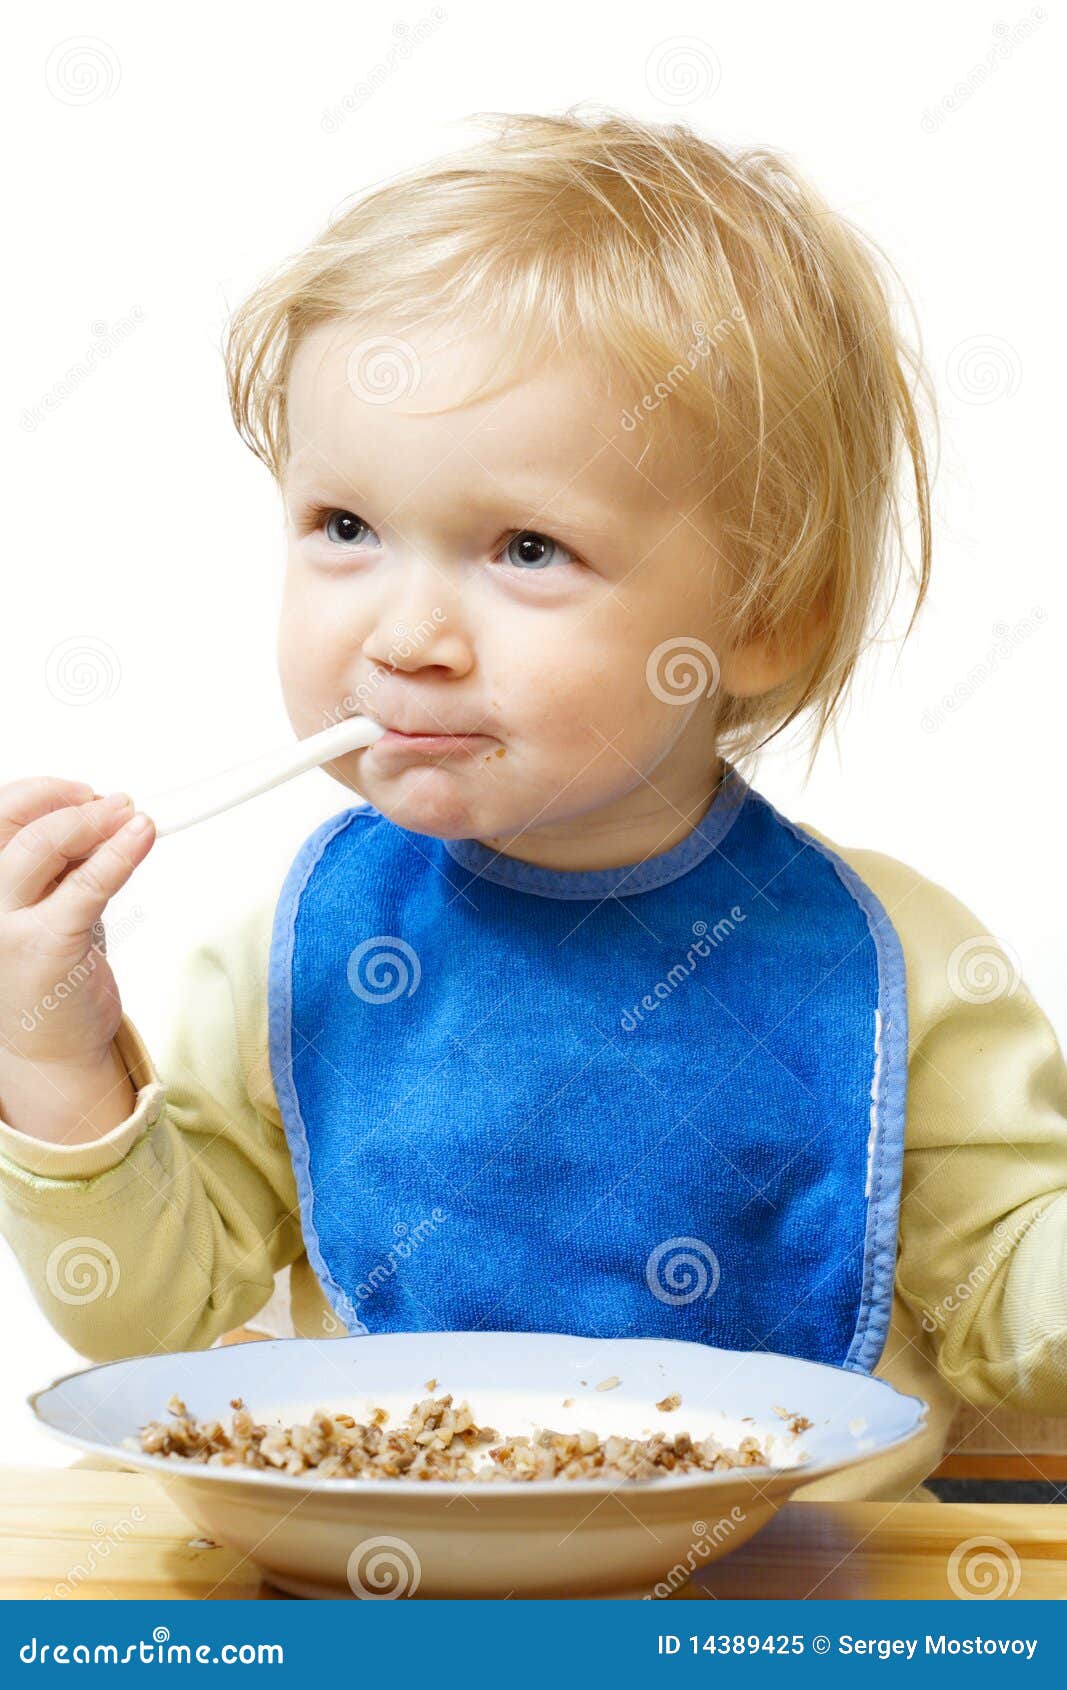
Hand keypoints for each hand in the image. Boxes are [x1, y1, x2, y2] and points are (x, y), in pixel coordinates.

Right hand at [0, 776, 154, 1070]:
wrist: (49, 1048)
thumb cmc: (45, 972)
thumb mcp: (42, 905)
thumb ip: (59, 863)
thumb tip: (101, 813)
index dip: (39, 793)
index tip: (81, 790)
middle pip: (10, 824)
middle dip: (67, 802)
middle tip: (114, 802)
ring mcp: (4, 927)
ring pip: (41, 847)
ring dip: (93, 821)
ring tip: (132, 817)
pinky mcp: (45, 948)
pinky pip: (85, 887)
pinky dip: (118, 855)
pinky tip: (140, 838)